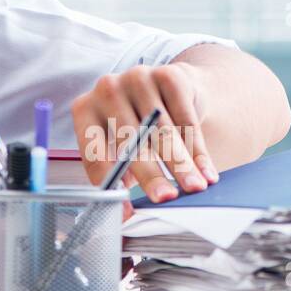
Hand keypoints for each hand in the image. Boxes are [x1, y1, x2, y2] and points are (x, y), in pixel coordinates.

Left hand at [70, 62, 219, 217]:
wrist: (171, 89)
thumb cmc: (139, 128)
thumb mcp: (120, 147)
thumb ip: (119, 174)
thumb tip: (126, 215)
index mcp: (84, 109)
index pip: (93, 150)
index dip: (109, 181)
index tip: (126, 209)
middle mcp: (106, 89)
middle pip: (129, 139)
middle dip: (150, 173)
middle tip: (165, 198)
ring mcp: (137, 77)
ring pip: (161, 130)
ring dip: (181, 164)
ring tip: (194, 188)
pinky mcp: (168, 75)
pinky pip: (185, 119)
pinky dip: (198, 149)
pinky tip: (206, 170)